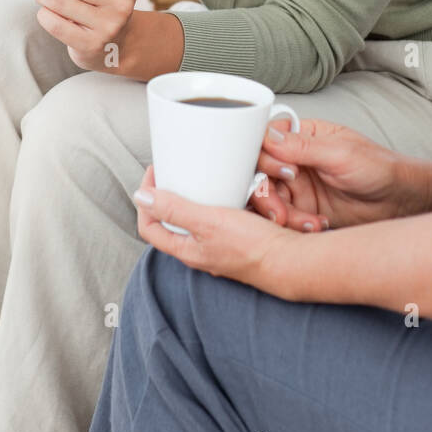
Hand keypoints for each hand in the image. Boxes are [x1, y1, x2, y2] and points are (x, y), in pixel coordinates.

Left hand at [132, 164, 299, 297]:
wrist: (289, 259)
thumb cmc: (252, 248)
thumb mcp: (208, 222)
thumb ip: (174, 210)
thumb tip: (142, 197)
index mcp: (185, 249)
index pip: (149, 226)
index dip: (146, 199)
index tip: (155, 174)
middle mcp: (199, 250)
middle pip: (171, 221)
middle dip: (169, 195)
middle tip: (174, 172)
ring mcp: (217, 245)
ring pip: (196, 218)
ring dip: (195, 197)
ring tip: (198, 178)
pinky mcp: (235, 238)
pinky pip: (220, 216)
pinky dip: (219, 200)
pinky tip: (226, 190)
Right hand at [251, 118, 420, 229]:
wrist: (400, 202)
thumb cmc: (379, 168)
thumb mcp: (341, 154)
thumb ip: (302, 147)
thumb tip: (268, 136)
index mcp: (301, 137)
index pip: (264, 141)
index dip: (262, 159)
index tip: (282, 173)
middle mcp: (294, 160)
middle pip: (258, 174)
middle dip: (266, 195)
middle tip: (280, 211)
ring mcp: (297, 187)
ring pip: (267, 200)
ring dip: (280, 215)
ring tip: (306, 223)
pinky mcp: (302, 210)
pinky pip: (282, 219)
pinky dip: (293, 226)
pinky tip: (316, 226)